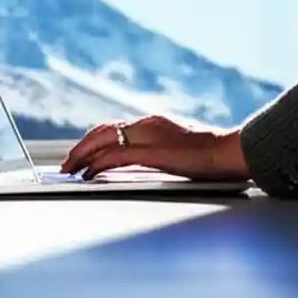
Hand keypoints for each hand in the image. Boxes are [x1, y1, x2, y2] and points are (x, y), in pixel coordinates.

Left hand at [59, 115, 249, 180]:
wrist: (231, 153)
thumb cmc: (212, 157)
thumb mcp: (178, 150)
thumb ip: (157, 152)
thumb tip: (137, 162)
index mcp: (153, 122)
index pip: (113, 127)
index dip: (92, 140)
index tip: (80, 154)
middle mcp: (147, 124)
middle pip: (102, 131)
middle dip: (81, 147)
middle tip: (67, 164)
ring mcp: (149, 136)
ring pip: (103, 141)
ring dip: (82, 156)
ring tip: (70, 170)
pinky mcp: (153, 152)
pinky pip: (116, 157)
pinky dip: (98, 164)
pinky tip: (88, 174)